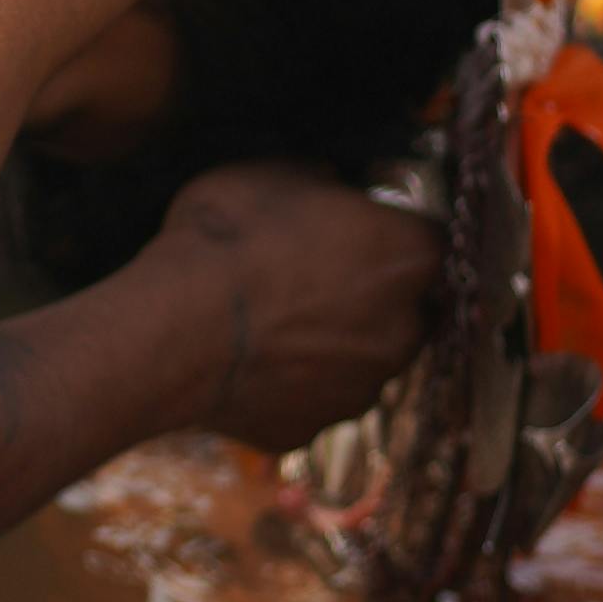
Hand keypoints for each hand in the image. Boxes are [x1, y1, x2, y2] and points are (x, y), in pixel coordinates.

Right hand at [131, 164, 439, 452]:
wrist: (171, 330)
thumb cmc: (228, 239)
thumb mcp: (273, 172)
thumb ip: (319, 181)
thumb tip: (327, 184)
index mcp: (409, 255)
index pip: (431, 240)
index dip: (393, 233)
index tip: (360, 228)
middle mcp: (404, 330)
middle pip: (409, 311)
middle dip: (374, 297)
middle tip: (317, 277)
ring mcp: (359, 389)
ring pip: (362, 363)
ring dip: (335, 344)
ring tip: (276, 322)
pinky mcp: (311, 430)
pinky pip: (309, 401)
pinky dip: (289, 385)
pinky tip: (249, 361)